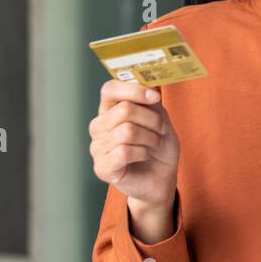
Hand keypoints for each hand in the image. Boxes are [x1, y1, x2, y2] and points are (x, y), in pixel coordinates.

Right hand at [89, 80, 179, 241]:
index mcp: (109, 109)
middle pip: (125, 109)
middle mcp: (99, 126)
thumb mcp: (159, 117)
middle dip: (151, 119)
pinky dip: (142, 153)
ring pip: (127, 131)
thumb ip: (150, 101)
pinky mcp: (102, 167)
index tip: (155, 97)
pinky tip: (143, 156)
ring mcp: (97, 147)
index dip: (134, 90)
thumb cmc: (158, 145)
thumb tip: (148, 85)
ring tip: (153, 144)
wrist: (163, 176)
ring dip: (150, 138)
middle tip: (160, 130)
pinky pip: (124, 151)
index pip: (110, 89)